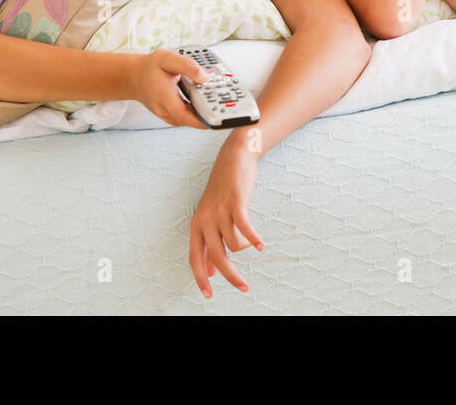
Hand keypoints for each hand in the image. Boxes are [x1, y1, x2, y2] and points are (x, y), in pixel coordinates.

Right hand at [129, 49, 210, 128]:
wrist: (132, 76)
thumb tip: (205, 77)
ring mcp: (164, 114)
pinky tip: (202, 103)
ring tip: (214, 104)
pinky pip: (182, 117)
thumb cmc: (149, 67)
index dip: (201, 120)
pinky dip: (193, 113)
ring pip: (186, 120)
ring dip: (200, 115)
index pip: (184, 116)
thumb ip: (187, 66)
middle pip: (189, 120)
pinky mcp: (167, 114)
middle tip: (222, 108)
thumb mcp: (167, 59)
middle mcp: (164, 109)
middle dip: (206, 116)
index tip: (217, 119)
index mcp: (164, 97)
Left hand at [190, 141, 263, 296]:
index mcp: (196, 224)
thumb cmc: (223, 191)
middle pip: (217, 257)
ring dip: (245, 247)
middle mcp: (205, 219)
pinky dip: (254, 240)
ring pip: (233, 246)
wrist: (232, 159)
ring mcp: (220, 211)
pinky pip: (245, 229)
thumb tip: (209, 270)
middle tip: (244, 288)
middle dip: (231, 276)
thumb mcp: (211, 217)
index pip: (194, 258)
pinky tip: (261, 246)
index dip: (200, 278)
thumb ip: (209, 243)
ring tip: (251, 242)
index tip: (208, 295)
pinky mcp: (235, 203)